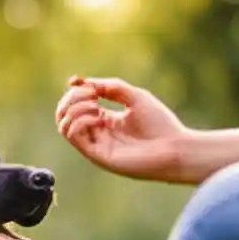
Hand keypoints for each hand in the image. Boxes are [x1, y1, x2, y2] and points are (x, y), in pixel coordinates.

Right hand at [54, 76, 188, 179]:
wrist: (175, 148)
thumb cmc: (160, 124)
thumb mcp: (134, 96)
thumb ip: (110, 87)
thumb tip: (80, 83)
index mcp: (106, 121)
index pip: (76, 106)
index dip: (76, 91)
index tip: (89, 84)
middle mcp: (98, 134)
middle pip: (64, 115)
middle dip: (72, 98)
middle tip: (91, 94)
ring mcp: (97, 146)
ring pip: (64, 125)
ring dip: (75, 109)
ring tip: (95, 106)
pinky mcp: (97, 156)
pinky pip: (74, 136)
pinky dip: (80, 120)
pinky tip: (99, 117)